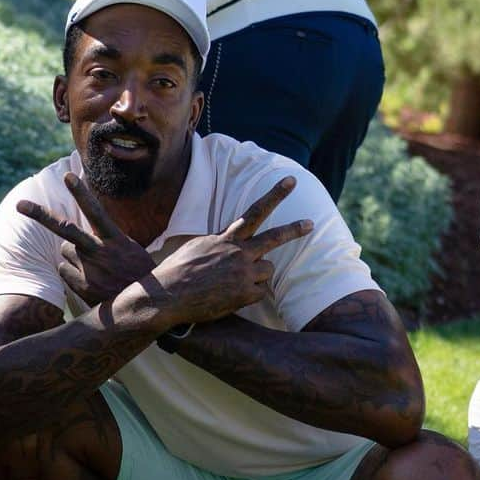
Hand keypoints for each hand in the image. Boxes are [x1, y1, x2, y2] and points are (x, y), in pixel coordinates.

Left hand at [18, 173, 155, 304]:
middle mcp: (100, 252)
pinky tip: (91, 281)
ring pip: (66, 251)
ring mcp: (90, 270)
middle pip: (65, 229)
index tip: (68, 177)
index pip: (95, 212)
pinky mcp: (82, 287)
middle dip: (40, 215)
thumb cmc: (139, 274)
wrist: (146, 307)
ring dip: (74, 255)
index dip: (81, 193)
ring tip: (95, 266)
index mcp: (116, 240)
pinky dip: (73, 274)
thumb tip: (83, 233)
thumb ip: (108, 239)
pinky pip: (65, 272)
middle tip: (20, 205)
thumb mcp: (131, 250)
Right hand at [148, 176, 312, 326]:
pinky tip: (231, 296)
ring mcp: (244, 273)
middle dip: (294, 229)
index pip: (255, 212)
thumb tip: (228, 240)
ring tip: (233, 282)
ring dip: (257, 275)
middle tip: (311, 223)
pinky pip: (261, 292)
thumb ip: (218, 241)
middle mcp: (239, 252)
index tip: (290, 182)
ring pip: (268, 270)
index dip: (275, 195)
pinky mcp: (246, 294)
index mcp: (227, 237)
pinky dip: (250, 294)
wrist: (168, 296)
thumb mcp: (196, 246)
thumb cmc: (177, 271)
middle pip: (274, 237)